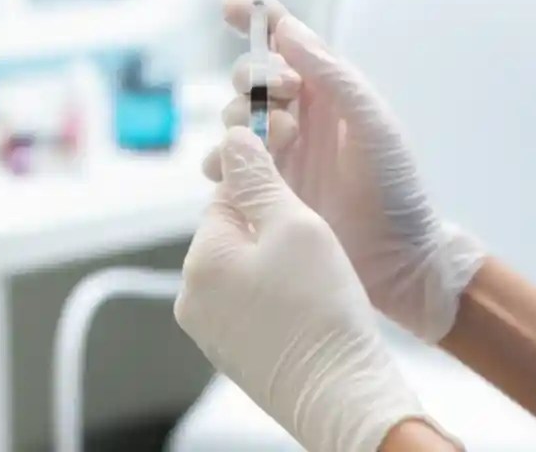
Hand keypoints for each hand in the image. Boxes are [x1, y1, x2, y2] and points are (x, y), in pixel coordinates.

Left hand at [178, 128, 457, 451]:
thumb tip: (233, 138)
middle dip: (273, 228)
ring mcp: (210, 332)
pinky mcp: (234, 356)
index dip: (269, 185)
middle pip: (233, 234)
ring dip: (277, 263)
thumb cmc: (322, 309)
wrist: (343, 396)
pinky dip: (279, 298)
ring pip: (244, 271)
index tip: (303, 189)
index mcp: (200, 261)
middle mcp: (192, 298)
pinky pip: (252, 307)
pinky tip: (311, 307)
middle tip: (317, 241)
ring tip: (318, 278)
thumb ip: (259, 179)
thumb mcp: (295, 226)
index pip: (227, 196)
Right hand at [204, 0, 485, 342]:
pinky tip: (230, 171)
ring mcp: (276, 153)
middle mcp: (297, 115)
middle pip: (250, 78)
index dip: (256, 17)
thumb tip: (290, 31)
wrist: (397, 260)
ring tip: (278, 142)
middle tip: (281, 96)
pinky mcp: (259, 189)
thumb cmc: (396, 189)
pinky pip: (223, 166)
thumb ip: (334, 77)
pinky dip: (219, 162)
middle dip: (253, 78)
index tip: (231, 6)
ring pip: (233, 119)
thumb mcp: (374, 126)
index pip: (284, 40)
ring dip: (241, 121)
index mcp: (327, 91)